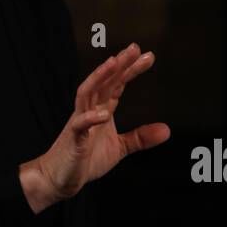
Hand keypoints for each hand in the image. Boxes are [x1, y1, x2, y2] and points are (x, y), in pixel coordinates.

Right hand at [21, 42, 169, 206]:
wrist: (60, 177)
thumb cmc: (85, 159)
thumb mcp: (119, 148)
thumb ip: (140, 137)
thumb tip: (166, 130)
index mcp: (101, 110)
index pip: (116, 84)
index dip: (130, 69)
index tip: (148, 56)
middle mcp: (89, 110)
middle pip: (103, 81)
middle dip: (119, 64)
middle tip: (136, 48)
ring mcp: (80, 122)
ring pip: (87, 93)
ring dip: (99, 76)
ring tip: (113, 63)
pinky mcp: (73, 139)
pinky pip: (80, 125)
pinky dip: (91, 117)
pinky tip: (103, 113)